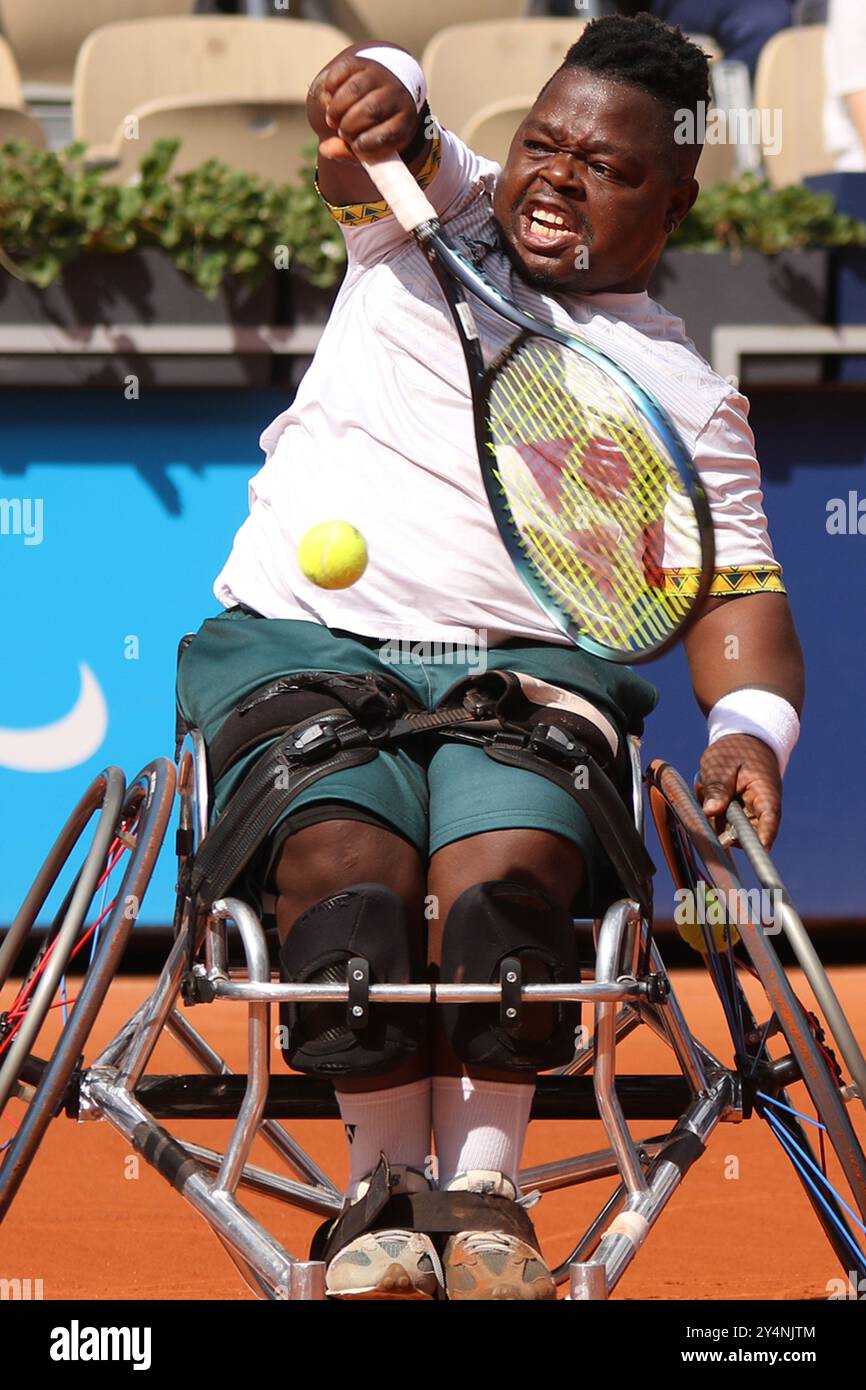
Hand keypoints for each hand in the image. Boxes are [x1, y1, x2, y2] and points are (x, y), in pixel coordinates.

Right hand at [309, 52, 420, 162]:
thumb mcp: (369, 145)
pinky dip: (330, 87)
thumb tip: (324, 149)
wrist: (384, 90)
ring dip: (337, 109)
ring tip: (333, 119)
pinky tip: (330, 98)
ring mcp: (379, 75)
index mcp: (404, 120)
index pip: (387, 134)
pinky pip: (342, 71)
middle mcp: (396, 94)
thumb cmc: (374, 127)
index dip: (365, 145)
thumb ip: (348, 151)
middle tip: (342, 132)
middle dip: (349, 127)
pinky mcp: (361, 62)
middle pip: (371, 110)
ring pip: (355, 89)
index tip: (355, 147)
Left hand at [695, 733, 781, 849]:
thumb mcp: (722, 765)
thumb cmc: (736, 750)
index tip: (755, 854)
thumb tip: (710, 811)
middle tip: (709, 808)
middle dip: (725, 830)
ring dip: (715, 819)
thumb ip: (718, 788)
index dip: (762, 841)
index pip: (768, 823)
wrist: (743, 740)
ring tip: (709, 788)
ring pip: (731, 830)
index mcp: (766, 795)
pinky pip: (723, 823)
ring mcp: (750, 813)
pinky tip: (708, 792)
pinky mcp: (738, 814)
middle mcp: (761, 808)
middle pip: (746, 834)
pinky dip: (712, 814)